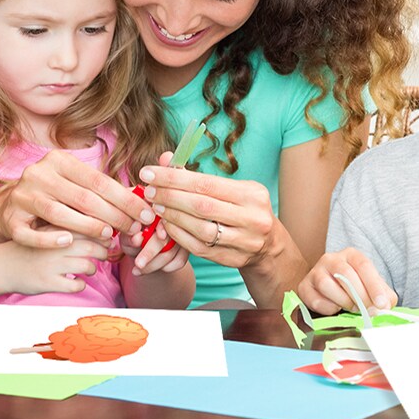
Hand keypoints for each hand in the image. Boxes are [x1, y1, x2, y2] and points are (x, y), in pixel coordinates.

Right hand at [0, 150, 151, 247]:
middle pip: (82, 197)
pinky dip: (49, 239)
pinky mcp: (10, 219)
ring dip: (87, 226)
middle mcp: (38, 174)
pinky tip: (68, 242)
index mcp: (58, 160)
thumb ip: (101, 189)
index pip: (99, 180)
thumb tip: (141, 198)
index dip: (125, 199)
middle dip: (113, 215)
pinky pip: (30, 233)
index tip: (146, 214)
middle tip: (133, 229)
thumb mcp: (75, 184)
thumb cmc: (54, 196)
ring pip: (58, 213)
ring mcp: (22, 196)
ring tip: (108, 235)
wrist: (8, 208)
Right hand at [2, 237, 110, 295]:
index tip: (106, 240)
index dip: (103, 235)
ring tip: (89, 268)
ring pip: (88, 266)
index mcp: (56, 229)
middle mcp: (54, 245)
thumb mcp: (47, 230)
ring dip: (93, 268)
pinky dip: (81, 284)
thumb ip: (70, 227)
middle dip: (103, 252)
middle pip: (93, 247)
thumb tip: (103, 229)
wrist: (1, 265)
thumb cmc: (31, 247)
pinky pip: (76, 285)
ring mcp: (51, 265)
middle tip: (103, 254)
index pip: (89, 228)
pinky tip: (77, 282)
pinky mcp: (48, 282)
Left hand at [121, 219, 192, 276]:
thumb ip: (130, 236)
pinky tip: (153, 268)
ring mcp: (184, 233)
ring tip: (137, 270)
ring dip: (154, 265)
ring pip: (173, 251)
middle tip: (138, 264)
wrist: (142, 246)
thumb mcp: (127, 236)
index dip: (158, 228)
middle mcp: (176, 218)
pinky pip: (180, 261)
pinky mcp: (188, 247)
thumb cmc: (132, 236)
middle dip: (150, 252)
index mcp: (161, 207)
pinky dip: (166, 267)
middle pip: (169, 235)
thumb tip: (137, 239)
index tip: (143, 239)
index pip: (165, 215)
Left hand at [139, 156, 281, 269]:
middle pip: (202, 206)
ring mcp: (244, 241)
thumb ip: (201, 176)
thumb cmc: (246, 208)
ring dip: (172, 216)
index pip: (207, 183)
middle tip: (149, 190)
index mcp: (253, 194)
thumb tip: (166, 158)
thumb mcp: (234, 188)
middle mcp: (252, 218)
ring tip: (156, 207)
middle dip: (169, 196)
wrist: (269, 244)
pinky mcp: (233, 259)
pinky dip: (179, 235)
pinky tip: (167, 225)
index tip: (150, 172)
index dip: (174, 178)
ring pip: (200, 229)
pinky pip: (199, 248)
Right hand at [296, 248, 396, 314]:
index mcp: (351, 255)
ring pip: (327, 285)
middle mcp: (331, 259)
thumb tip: (386, 307)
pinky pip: (315, 300)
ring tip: (351, 307)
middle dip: (360, 296)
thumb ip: (383, 295)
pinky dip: (328, 308)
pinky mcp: (304, 287)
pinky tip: (336, 308)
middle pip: (345, 274)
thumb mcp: (372, 288)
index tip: (382, 304)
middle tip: (368, 311)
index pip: (364, 265)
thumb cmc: (355, 288)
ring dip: (343, 301)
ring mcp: (315, 271)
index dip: (374, 286)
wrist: (330, 291)